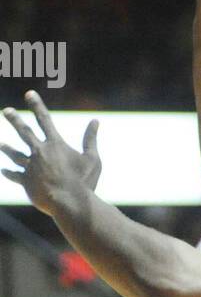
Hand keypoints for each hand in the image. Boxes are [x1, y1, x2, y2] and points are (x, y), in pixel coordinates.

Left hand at [1, 92, 100, 215]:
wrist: (69, 202)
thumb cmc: (85, 181)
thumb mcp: (93, 159)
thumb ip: (91, 139)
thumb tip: (95, 121)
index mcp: (55, 144)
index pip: (44, 119)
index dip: (36, 105)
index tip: (29, 94)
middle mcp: (40, 152)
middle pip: (24, 132)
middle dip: (15, 119)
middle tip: (6, 111)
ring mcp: (31, 167)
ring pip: (15, 154)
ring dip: (7, 148)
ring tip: (1, 144)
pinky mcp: (26, 181)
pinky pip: (15, 175)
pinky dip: (9, 172)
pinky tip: (4, 170)